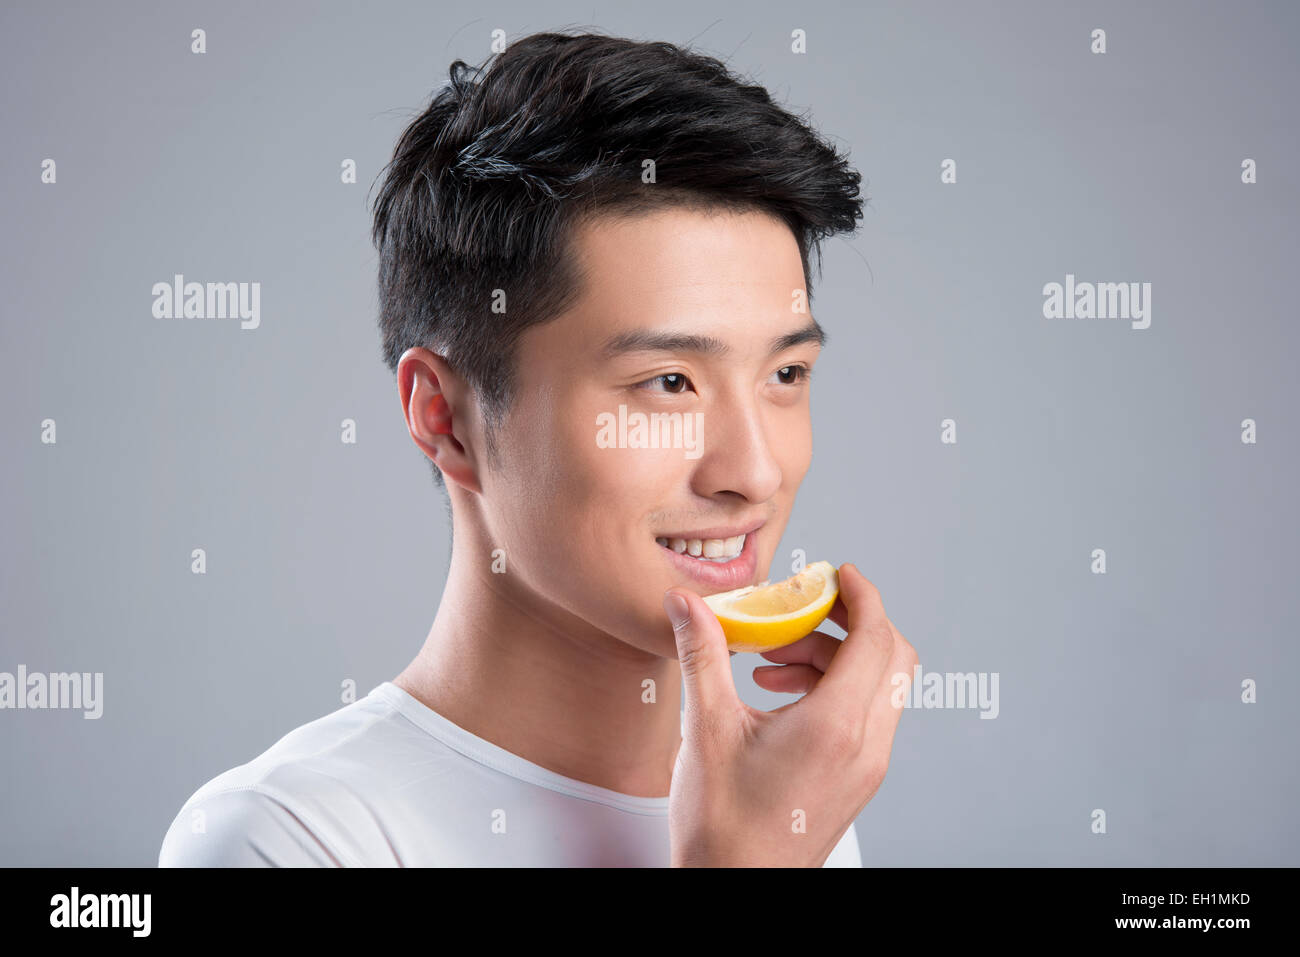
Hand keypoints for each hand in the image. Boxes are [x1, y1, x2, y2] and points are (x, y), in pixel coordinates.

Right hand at [664, 563, 917, 865]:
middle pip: (893, 657)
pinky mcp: (857, 780)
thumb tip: (687, 605)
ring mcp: (867, 767)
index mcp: (835, 726)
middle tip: (806, 609)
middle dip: (852, 622)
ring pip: (880, 687)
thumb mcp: (705, 729)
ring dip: (835, 657)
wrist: (734, 888)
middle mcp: (865, 746)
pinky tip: (779, 695)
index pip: (876, 638)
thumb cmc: (723, 826)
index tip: (838, 573)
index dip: (862, 595)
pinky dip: (835, 690)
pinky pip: (867, 716)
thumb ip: (702, 655)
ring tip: (772, 660)